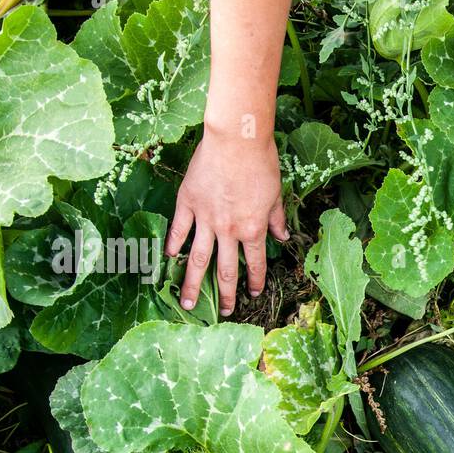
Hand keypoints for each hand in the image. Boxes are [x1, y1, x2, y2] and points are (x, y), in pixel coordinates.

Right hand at [166, 126, 288, 315]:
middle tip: (223, 313)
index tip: (252, 295)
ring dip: (193, 284)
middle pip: (224, 271)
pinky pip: (179, 229)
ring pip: (198, 259)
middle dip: (225, 295)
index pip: (254, 264)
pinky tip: (170, 259)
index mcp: (252, 230)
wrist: (236, 139)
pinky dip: (174, 244)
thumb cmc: (261, 164)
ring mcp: (205, 218)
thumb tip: (284, 238)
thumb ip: (276, 220)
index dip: (254, 282)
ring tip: (187, 303)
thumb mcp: (276, 195)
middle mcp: (228, 230)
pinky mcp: (187, 202)